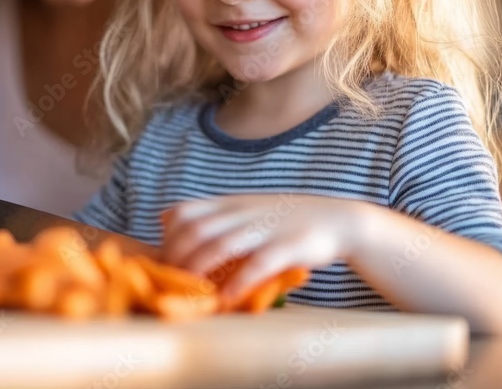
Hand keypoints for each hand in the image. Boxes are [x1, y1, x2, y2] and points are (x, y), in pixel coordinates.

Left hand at [160, 194, 364, 302]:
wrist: (337, 219)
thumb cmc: (285, 219)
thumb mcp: (245, 208)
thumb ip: (209, 215)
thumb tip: (164, 218)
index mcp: (231, 204)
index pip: (185, 211)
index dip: (168, 236)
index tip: (165, 260)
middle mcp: (243, 213)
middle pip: (195, 230)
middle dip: (177, 258)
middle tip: (172, 282)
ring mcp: (265, 228)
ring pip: (220, 245)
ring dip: (199, 270)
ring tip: (191, 291)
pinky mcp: (288, 246)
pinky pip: (257, 264)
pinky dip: (238, 282)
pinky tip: (226, 298)